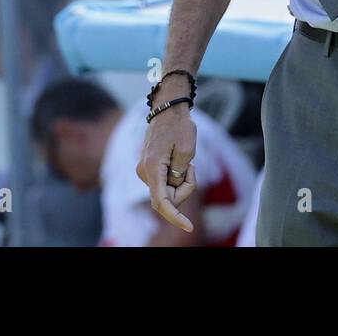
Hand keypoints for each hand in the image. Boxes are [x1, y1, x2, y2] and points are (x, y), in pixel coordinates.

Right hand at [136, 105, 197, 232]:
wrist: (168, 109)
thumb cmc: (179, 126)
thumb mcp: (188, 149)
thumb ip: (181, 173)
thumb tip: (174, 187)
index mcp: (152, 168)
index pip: (162, 202)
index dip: (176, 217)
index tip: (190, 227)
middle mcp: (143, 173)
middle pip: (167, 199)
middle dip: (184, 190)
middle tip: (194, 167)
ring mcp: (144, 172)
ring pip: (166, 192)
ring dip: (181, 182)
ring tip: (187, 161)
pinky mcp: (148, 170)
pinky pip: (164, 184)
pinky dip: (176, 178)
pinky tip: (179, 161)